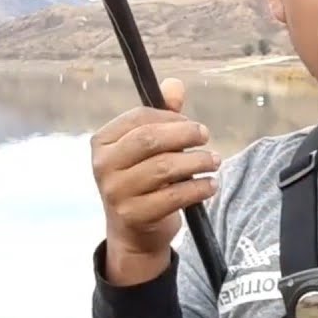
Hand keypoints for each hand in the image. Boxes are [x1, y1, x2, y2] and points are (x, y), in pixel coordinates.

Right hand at [90, 77, 219, 284]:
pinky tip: (211, 184)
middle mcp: (103, 166)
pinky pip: (174, 196)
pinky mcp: (134, 215)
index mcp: (103, 142)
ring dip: (197, 161)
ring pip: (164, 168)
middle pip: (150, 139)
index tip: (193, 124)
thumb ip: (163, 117)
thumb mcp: (149, 149)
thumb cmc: (144, 181)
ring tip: (214, 161)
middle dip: (184, 134)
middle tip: (206, 136)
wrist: (134, 233)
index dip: (171, 117)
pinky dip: (198, 188)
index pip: (139, 118)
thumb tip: (175, 84)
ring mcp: (116, 192)